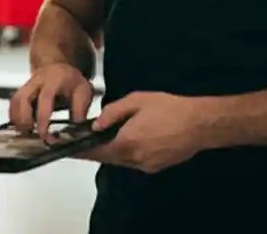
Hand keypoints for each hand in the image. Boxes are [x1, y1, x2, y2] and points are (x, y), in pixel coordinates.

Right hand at [8, 63, 94, 142]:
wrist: (58, 66)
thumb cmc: (70, 80)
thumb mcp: (83, 90)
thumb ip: (80, 107)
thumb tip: (76, 124)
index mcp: (54, 81)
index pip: (45, 99)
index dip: (42, 118)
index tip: (44, 134)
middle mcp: (37, 81)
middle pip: (23, 98)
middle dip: (24, 119)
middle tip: (31, 134)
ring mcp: (27, 85)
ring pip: (15, 101)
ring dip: (17, 119)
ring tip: (26, 132)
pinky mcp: (22, 91)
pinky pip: (13, 104)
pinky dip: (15, 117)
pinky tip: (21, 127)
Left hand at [81, 92, 215, 173]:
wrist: (200, 123)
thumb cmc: (169, 108)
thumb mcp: (137, 101)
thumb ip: (112, 113)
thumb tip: (96, 125)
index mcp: (127, 142)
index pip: (96, 151)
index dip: (80, 150)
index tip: (66, 148)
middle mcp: (135, 159)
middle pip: (107, 157)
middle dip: (95, 150)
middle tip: (83, 141)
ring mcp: (146, 165)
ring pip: (121, 160)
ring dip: (111, 151)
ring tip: (104, 139)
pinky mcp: (156, 166)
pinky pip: (134, 161)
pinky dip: (126, 153)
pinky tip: (128, 140)